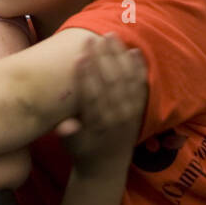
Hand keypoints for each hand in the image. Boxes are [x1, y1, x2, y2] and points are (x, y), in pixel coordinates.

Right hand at [55, 34, 147, 174]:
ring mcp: (130, 112)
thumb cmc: (84, 152)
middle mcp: (117, 117)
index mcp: (98, 124)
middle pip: (111, 83)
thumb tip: (64, 126)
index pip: (92, 96)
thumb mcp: (72, 147)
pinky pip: (141, 85)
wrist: (107, 168)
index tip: (80, 56)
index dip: (86, 75)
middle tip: (94, 38)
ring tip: (111, 37)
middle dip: (103, 59)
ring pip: (127, 80)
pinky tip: (134, 51)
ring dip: (119, 57)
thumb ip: (69, 135)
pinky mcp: (139, 109)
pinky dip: (138, 68)